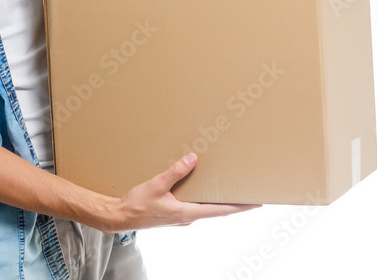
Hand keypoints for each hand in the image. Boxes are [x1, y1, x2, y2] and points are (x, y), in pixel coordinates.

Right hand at [101, 153, 260, 231]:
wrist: (120, 217)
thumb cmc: (137, 205)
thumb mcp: (157, 185)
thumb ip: (176, 171)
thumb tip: (193, 159)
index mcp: (187, 212)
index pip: (220, 210)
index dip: (239, 207)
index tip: (256, 204)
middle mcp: (187, 217)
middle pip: (217, 210)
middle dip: (233, 203)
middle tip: (249, 196)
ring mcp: (180, 217)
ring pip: (205, 208)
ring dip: (217, 201)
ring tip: (228, 190)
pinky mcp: (173, 215)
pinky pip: (194, 206)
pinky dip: (203, 199)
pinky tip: (201, 190)